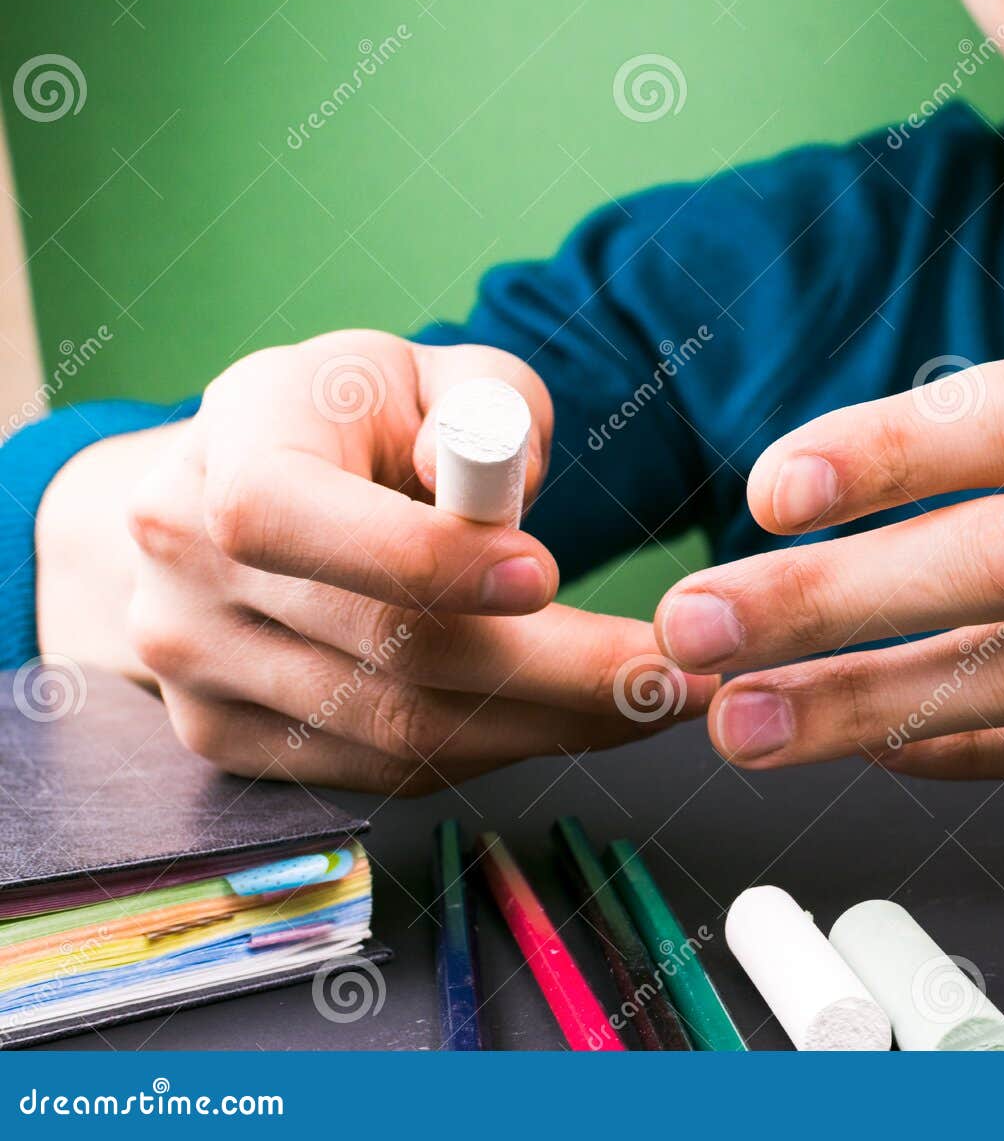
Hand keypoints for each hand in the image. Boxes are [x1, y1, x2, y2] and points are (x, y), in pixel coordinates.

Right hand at [109, 330, 712, 793]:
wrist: (223, 498)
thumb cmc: (352, 425)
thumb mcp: (425, 372)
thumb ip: (486, 406)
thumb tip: (500, 504)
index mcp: (228, 450)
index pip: (288, 517)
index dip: (419, 557)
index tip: (547, 575)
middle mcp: (190, 572)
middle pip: (381, 652)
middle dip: (555, 673)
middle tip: (675, 676)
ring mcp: (200, 672)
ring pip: (397, 733)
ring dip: (549, 725)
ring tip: (654, 701)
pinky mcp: (230, 741)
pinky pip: (387, 769)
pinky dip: (496, 748)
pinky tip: (572, 718)